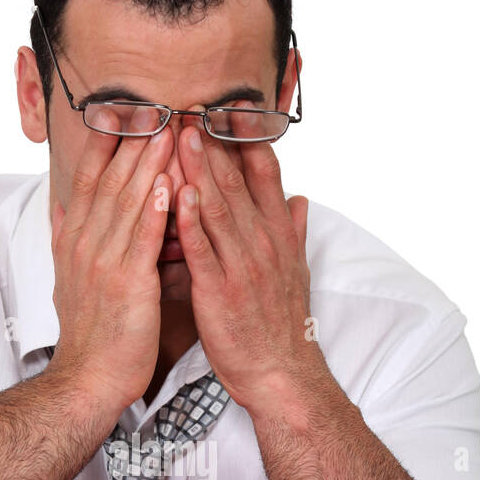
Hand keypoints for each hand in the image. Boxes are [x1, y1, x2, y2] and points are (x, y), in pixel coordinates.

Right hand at [47, 118, 173, 415]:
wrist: (87, 381)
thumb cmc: (90, 335)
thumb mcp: (67, 280)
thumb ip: (64, 241)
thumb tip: (58, 210)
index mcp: (74, 242)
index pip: (88, 179)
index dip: (104, 143)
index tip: (118, 109)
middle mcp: (85, 246)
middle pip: (108, 181)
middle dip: (131, 141)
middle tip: (153, 103)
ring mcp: (104, 263)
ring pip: (127, 203)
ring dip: (147, 164)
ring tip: (166, 129)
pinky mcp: (127, 284)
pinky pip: (142, 240)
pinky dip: (154, 210)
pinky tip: (167, 183)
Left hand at [175, 120, 319, 415]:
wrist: (281, 374)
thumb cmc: (280, 324)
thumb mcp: (295, 272)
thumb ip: (294, 232)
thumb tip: (301, 200)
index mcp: (279, 234)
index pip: (265, 173)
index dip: (246, 137)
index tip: (228, 107)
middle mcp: (264, 243)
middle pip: (238, 181)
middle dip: (215, 142)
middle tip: (193, 105)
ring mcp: (243, 265)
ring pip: (219, 207)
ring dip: (199, 169)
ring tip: (181, 134)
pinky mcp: (220, 290)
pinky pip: (204, 249)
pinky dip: (191, 221)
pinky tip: (178, 194)